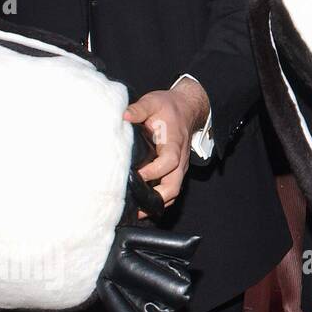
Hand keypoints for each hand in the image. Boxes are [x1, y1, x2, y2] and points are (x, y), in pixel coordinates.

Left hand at [123, 81, 209, 207]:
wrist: (187, 108)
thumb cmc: (168, 107)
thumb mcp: (153, 102)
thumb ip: (139, 109)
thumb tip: (123, 116)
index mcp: (173, 143)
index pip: (168, 162)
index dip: (153, 171)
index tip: (135, 174)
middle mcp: (179, 158)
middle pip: (174, 185)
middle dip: (157, 198)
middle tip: (137, 206)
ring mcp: (179, 165)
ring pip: (174, 190)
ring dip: (158, 202)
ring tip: (138, 210)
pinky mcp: (176, 169)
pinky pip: (171, 188)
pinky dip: (160, 198)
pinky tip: (144, 202)